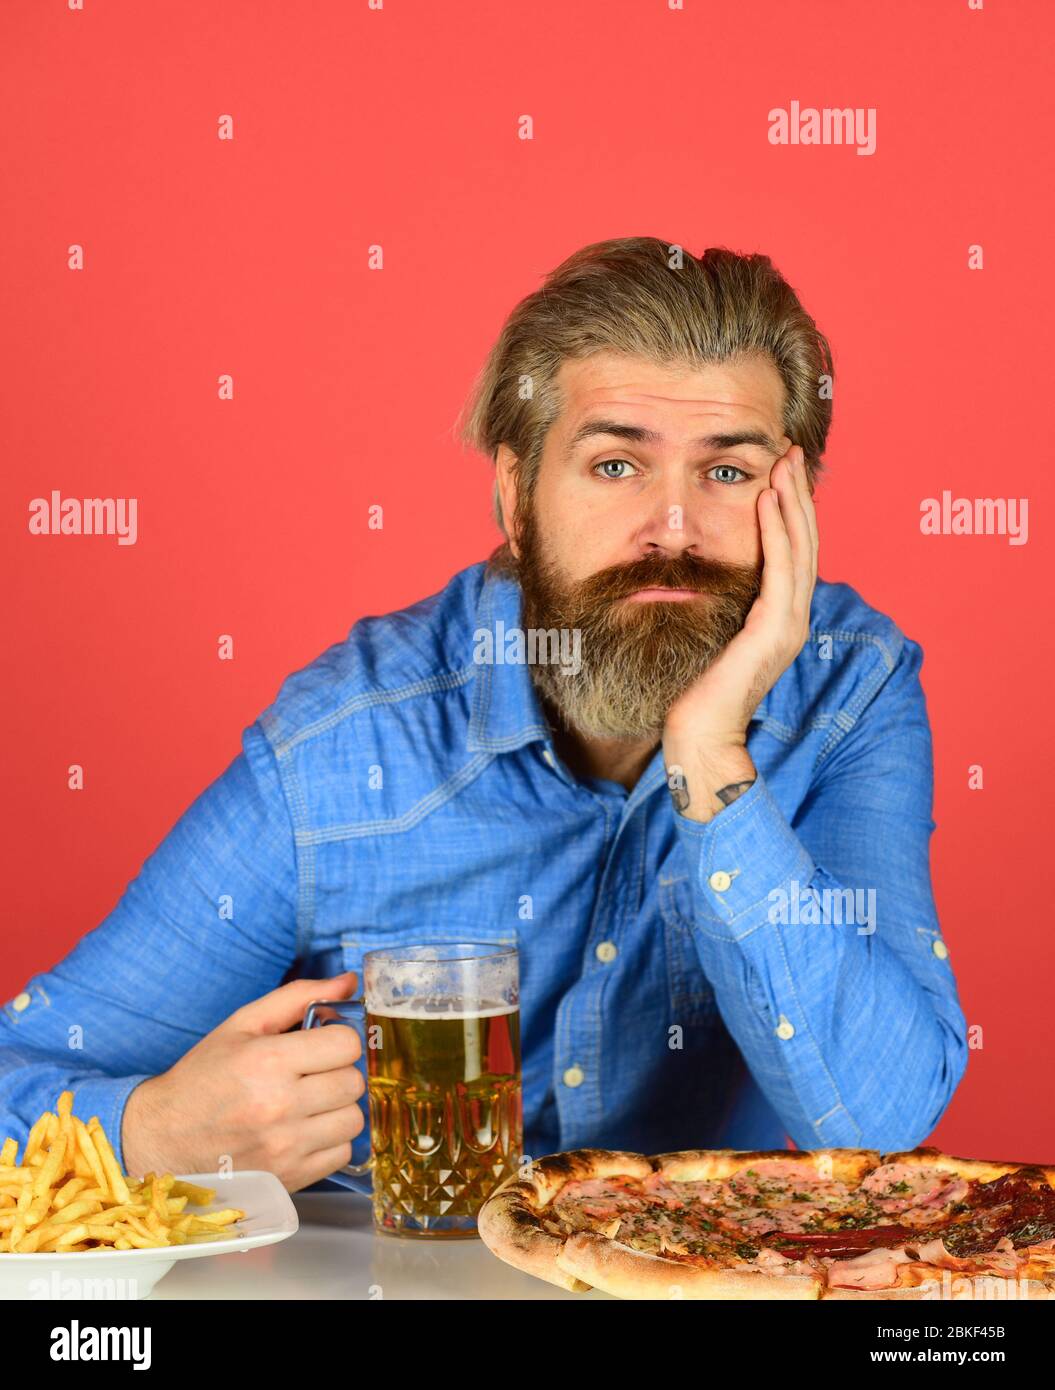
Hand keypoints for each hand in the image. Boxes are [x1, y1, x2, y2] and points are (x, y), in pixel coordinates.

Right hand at [122, 972, 365, 1193]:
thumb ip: (298, 997)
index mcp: (268, 1061)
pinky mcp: (288, 1177)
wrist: (163, 1139)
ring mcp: (285, 1146)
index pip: (346, 1045)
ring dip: (338, 1108)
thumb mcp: (243, 1024)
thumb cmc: (204, 1076)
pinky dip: (331, 1141)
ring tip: (310, 1103)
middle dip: (339, 1072)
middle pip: (353, 1083)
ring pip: (353, 1120)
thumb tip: (348, 981)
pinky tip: (305, 1130)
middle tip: (314, 1074)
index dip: (339, 1040)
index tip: (322, 1044)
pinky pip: (342, 1154)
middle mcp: (279, 1105)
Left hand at [662, 443, 817, 820]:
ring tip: (784, 462)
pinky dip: (777, 531)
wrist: (698, 738)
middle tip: (792, 451)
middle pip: (805, 541)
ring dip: (793, 500)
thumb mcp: (707, 635)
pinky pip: (781, 568)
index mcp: (779, 618)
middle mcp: (792, 617)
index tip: (780, 471)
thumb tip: (694, 574)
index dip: (791, 510)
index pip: (793, 552)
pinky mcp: (774, 630)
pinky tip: (768, 499)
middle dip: (799, 493)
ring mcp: (788, 624)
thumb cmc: (692, 692)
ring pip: (800, 547)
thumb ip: (715, 605)